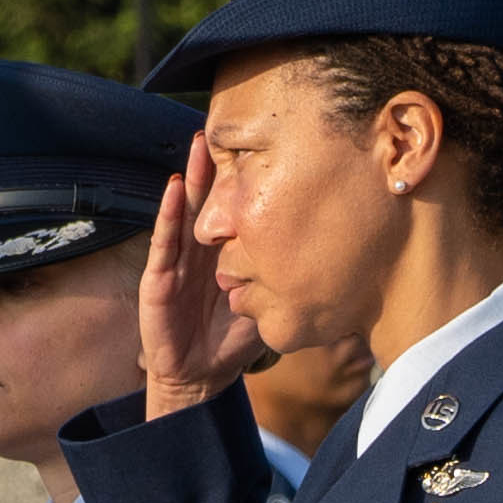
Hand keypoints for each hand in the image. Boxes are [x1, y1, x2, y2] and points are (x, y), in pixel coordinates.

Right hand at [137, 144, 266, 416]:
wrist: (200, 378)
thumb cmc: (234, 341)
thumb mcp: (272, 299)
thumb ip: (293, 273)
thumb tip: (345, 252)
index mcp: (227, 251)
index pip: (238, 205)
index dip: (249, 175)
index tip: (269, 139)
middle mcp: (201, 250)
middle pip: (212, 197)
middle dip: (219, 162)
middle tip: (231, 124)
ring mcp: (177, 262)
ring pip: (187, 210)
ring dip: (192, 176)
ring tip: (199, 143)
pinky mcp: (157, 281)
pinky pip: (164, 243)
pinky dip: (168, 215)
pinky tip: (175, 188)